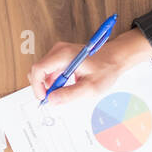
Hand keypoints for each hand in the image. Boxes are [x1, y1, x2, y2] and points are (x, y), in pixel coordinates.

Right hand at [27, 29, 151, 106]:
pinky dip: (54, 82)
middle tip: (55, 98)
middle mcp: (58, 51)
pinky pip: (50, 72)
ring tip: (65, 92)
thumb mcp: (90, 87)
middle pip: (38, 71)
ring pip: (43, 73)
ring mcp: (59, 53)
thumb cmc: (106, 69)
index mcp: (63, 55)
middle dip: (43, 88)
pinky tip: (67, 86)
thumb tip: (51, 100)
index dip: (37, 87)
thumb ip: (70, 95)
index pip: (38, 70)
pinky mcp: (60, 58)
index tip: (45, 98)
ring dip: (49, 86)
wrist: (115, 58)